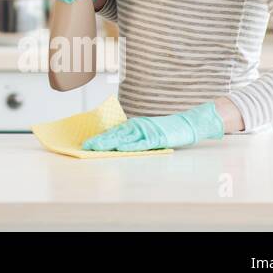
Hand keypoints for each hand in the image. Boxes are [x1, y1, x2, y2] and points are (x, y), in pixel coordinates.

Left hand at [82, 101, 224, 151]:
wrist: (186, 124)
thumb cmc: (165, 130)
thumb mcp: (146, 131)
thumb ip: (132, 136)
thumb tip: (115, 143)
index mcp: (133, 125)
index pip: (113, 132)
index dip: (100, 138)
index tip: (86, 143)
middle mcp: (137, 127)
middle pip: (115, 135)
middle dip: (100, 141)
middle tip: (86, 146)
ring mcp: (147, 132)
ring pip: (125, 138)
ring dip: (110, 143)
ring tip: (97, 148)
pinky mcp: (157, 138)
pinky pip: (142, 143)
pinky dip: (131, 146)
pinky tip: (121, 148)